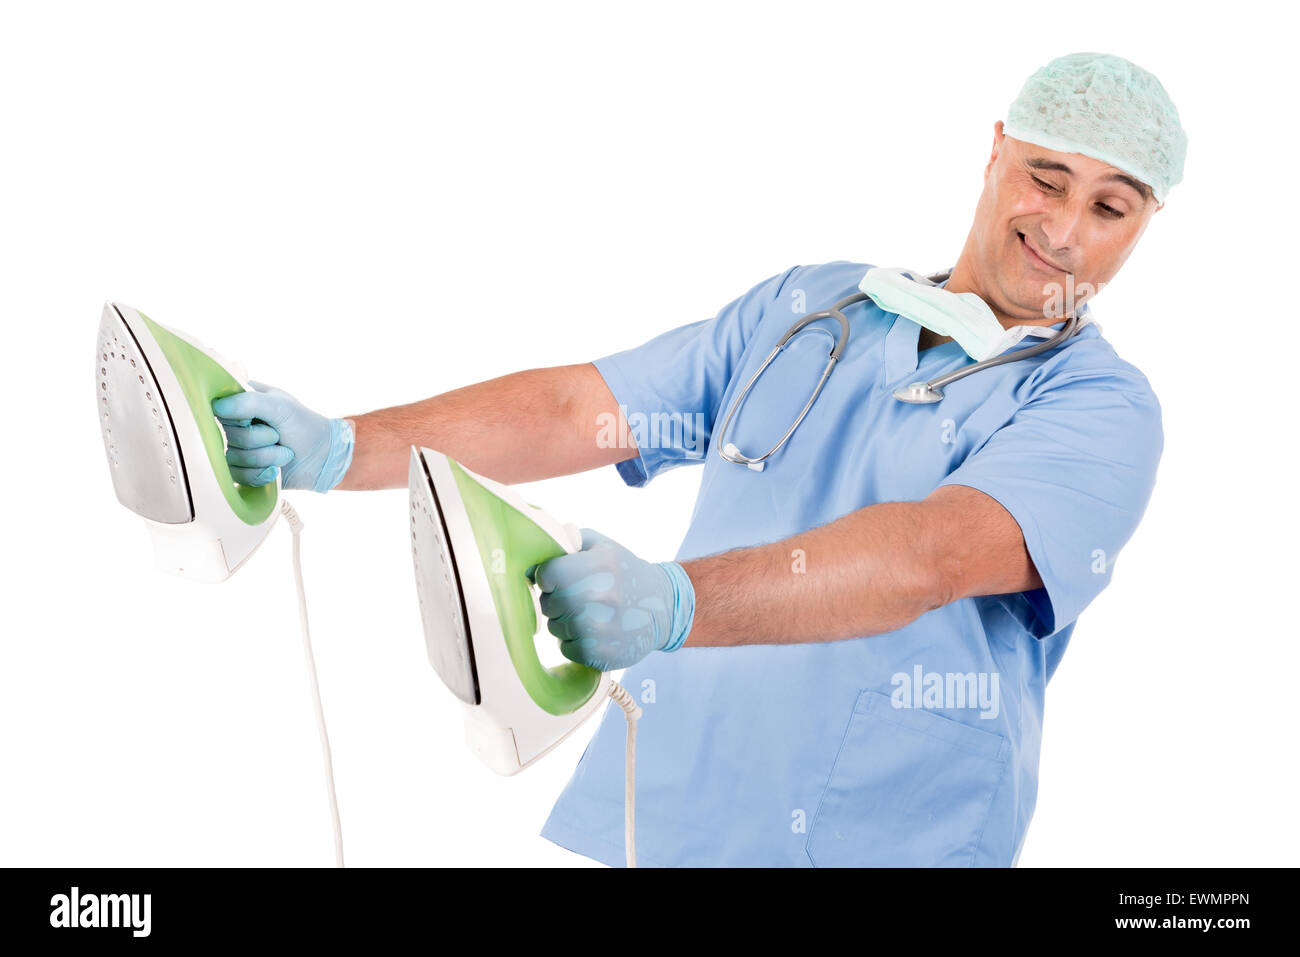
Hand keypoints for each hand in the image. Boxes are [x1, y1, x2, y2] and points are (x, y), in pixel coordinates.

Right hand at [211, 381, 353, 491]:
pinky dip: (262, 474)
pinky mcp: (243, 472)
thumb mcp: (281, 406)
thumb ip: (250, 402)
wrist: (324, 458)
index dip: (241, 417)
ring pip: (235, 458)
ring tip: (284, 452)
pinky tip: (276, 470)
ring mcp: (238, 449)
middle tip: (280, 435)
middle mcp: (236, 424)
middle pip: (230, 435)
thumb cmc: (304, 426)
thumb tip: (217, 406)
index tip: (259, 418)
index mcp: (242, 401)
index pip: (220, 408)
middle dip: (262, 439)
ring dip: (268, 457)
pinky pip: (240, 477)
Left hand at [531, 529, 694, 670]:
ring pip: (554, 628)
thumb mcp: (604, 546)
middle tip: (573, 597)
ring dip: (563, 622)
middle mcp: (602, 597)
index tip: (556, 579)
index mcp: (601, 565)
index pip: (549, 574)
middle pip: (548, 603)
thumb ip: (570, 539)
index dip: (547, 577)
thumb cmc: (625, 574)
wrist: (663, 609)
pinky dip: (574, 642)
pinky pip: (566, 648)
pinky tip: (593, 632)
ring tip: (587, 614)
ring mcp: (602, 628)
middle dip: (555, 600)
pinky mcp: (602, 654)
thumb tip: (537, 545)